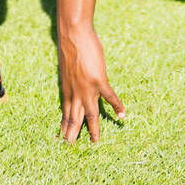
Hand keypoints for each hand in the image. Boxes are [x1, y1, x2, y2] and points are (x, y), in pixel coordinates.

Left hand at [57, 25, 124, 143]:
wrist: (73, 35)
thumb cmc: (70, 47)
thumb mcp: (67, 67)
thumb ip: (71, 79)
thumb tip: (74, 81)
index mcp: (67, 90)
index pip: (66, 115)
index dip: (65, 128)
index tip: (62, 140)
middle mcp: (75, 93)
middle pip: (74, 119)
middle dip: (73, 136)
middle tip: (71, 150)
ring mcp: (87, 88)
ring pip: (90, 114)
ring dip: (93, 130)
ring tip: (95, 143)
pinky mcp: (99, 80)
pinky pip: (109, 97)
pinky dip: (117, 107)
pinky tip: (122, 116)